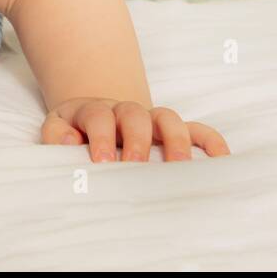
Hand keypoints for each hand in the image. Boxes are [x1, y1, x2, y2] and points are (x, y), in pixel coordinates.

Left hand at [41, 97, 230, 161]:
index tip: (101, 161)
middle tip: (135, 166)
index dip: (100, 137)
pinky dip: (210, 141)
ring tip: (179, 166)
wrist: (92, 119)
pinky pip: (196, 129)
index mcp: (93, 111)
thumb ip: (56, 135)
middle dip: (137, 140)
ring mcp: (150, 119)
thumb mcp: (56, 130)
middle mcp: (124, 111)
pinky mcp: (171, 130)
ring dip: (175, 140)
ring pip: (167, 118)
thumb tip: (71, 141)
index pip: (98, 116)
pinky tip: (221, 159)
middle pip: (135, 115)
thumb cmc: (73, 132)